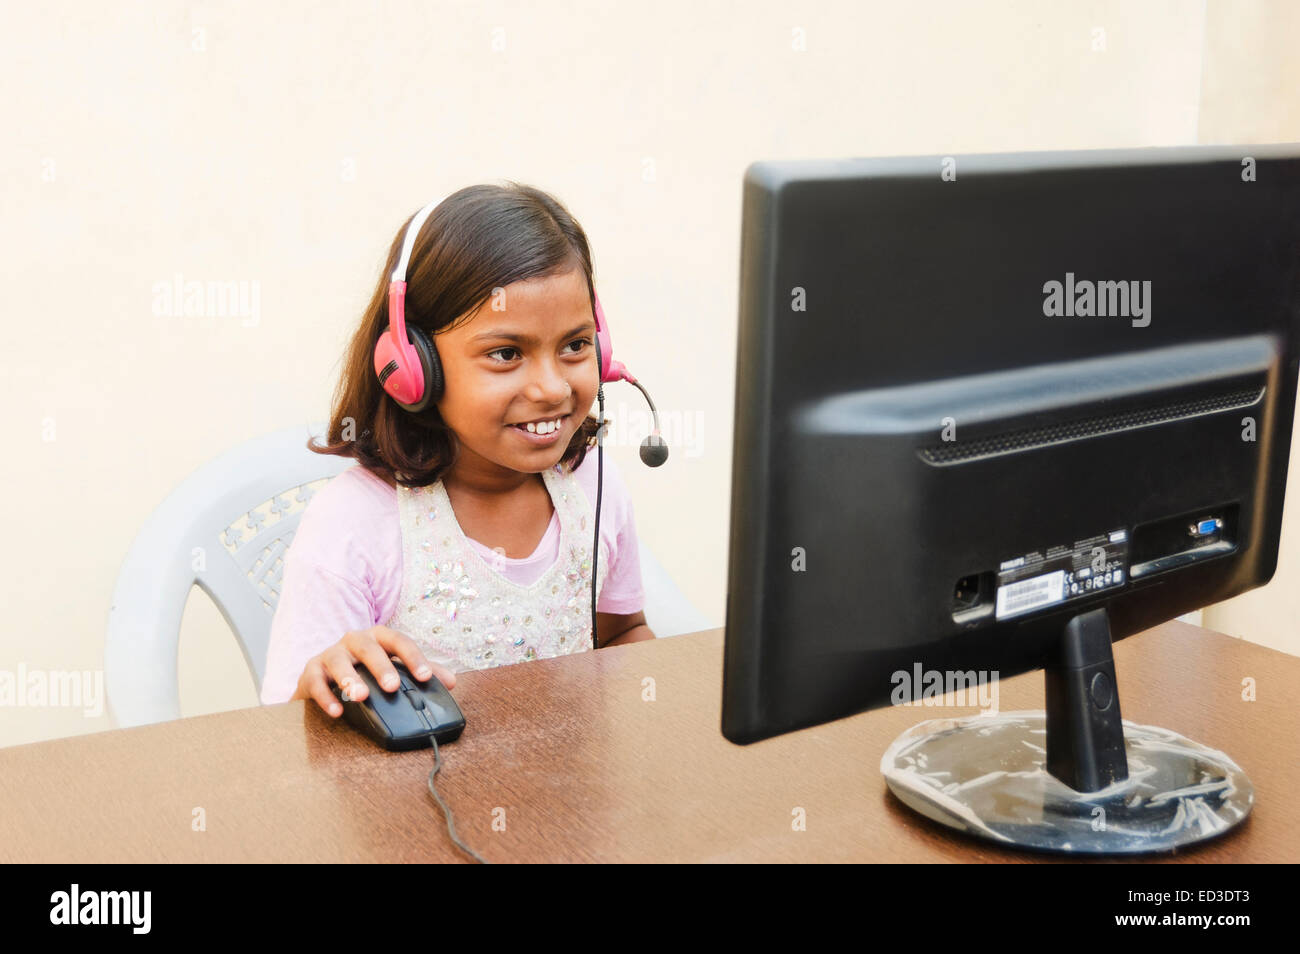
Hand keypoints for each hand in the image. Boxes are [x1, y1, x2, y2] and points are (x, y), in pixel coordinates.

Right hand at [290, 625, 455, 717]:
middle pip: (368, 646)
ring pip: (338, 661)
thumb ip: (420, 673)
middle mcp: (354, 641)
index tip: (426, 677)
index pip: (399, 641)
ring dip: (350, 678)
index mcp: (378, 638)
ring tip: (361, 696)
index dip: (414, 657)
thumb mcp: (393, 668)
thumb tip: (450, 683)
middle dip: (381, 665)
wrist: (324, 675)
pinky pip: (315, 681)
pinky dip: (325, 696)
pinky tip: (336, 711)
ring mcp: (331, 654)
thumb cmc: (365, 669)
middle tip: (392, 686)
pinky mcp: (310, 671)